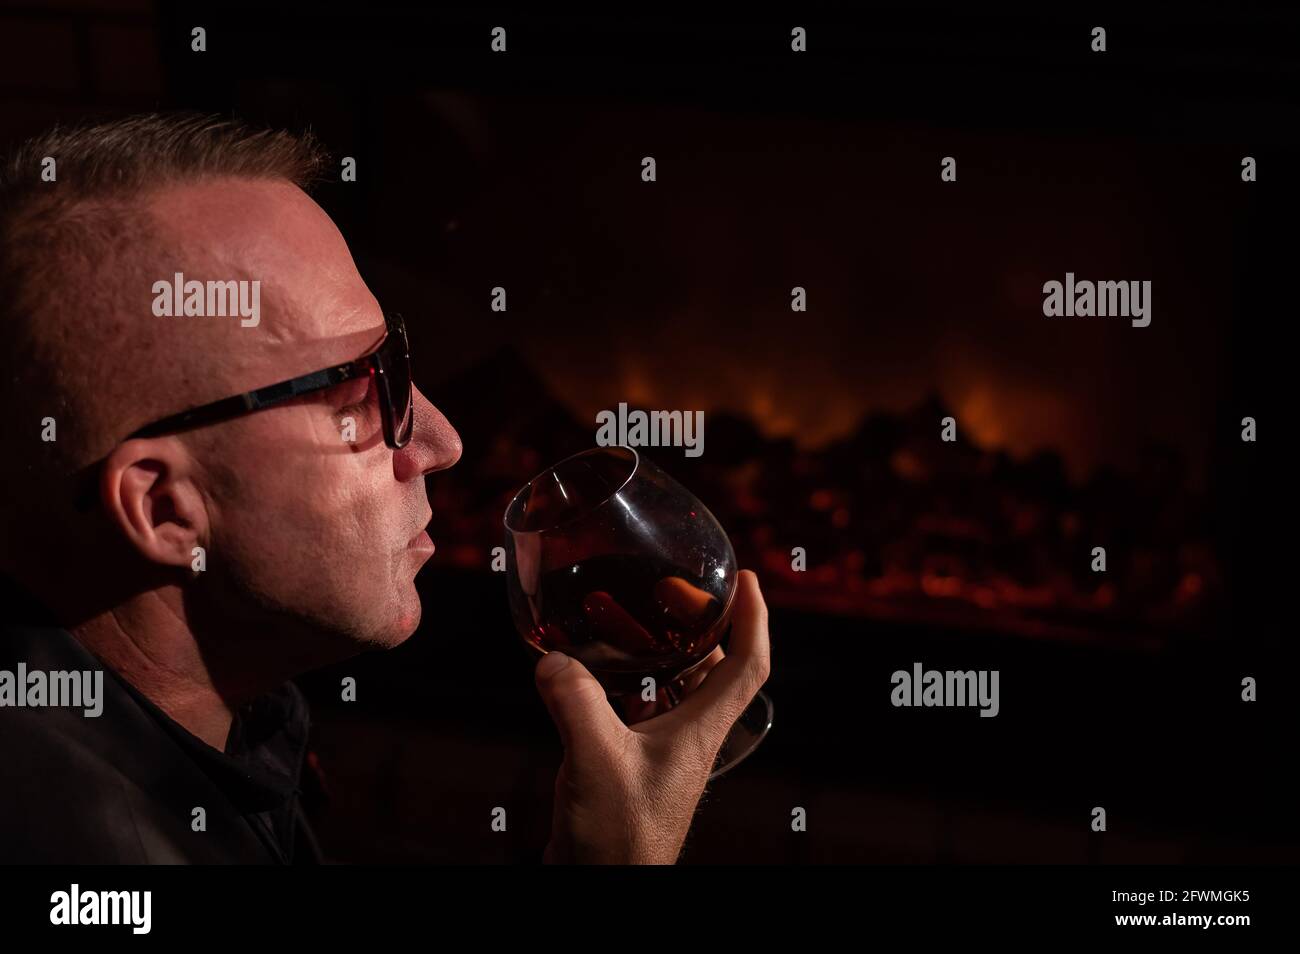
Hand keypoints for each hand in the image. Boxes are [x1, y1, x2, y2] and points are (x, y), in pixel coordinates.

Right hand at [533, 569, 770, 863]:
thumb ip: (576, 701)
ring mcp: (664, 752)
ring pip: (678, 688)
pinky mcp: (635, 764)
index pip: (748, 663)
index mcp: (700, 731)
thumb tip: (555, 659)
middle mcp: (689, 738)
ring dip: (666, 652)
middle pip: (714, 668)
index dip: (755, 617)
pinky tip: (595, 673)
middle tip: (675, 590)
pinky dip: (628, 683)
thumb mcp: (595, 758)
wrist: (604, 885)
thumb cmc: (617, 838)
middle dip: (702, 624)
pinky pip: (643, 710)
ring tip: (637, 620)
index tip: (747, 579)